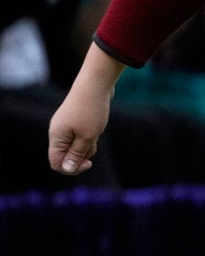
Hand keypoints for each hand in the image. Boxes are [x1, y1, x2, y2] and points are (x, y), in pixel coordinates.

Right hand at [47, 44, 125, 175]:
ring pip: (76, 149)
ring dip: (88, 149)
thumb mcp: (87, 138)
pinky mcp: (75, 123)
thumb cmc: (91, 112)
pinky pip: (81, 140)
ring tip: (95, 136)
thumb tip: (67, 169)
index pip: (56, 163)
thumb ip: (76, 155)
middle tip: (93, 145)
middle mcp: (58, 132)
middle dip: (81, 158)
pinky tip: (96, 132)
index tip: (88, 163)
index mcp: (56, 137)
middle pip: (66, 157)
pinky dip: (89, 140)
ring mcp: (66, 127)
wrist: (96, 86)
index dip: (71, 168)